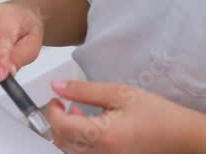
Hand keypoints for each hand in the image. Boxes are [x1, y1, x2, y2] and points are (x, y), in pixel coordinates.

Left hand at [46, 80, 204, 152]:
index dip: (51, 111)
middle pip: (61, 142)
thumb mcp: (119, 93)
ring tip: (79, 115)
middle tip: (64, 105)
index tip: (56, 100)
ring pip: (70, 151)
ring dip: (67, 133)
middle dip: (57, 122)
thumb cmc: (157, 114)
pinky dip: (79, 143)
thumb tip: (57, 86)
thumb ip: (83, 90)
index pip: (60, 126)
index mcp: (102, 135)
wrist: (183, 136)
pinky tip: (91, 129)